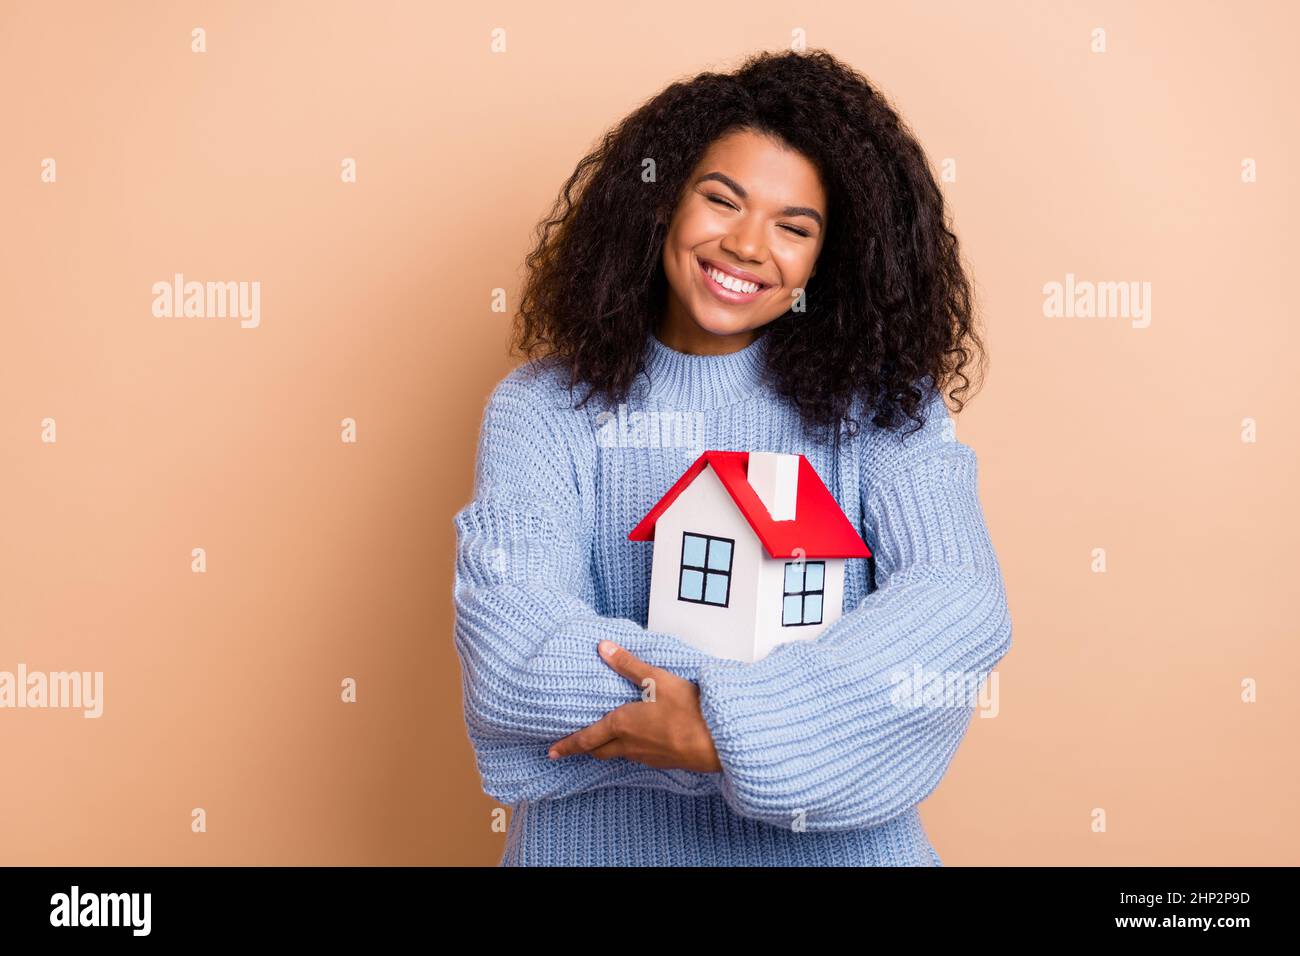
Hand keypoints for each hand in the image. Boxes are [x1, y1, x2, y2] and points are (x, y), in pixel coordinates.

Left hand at [547, 640, 722, 772]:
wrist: (716, 742)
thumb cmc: (687, 711)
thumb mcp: (656, 680)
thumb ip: (629, 665)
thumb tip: (603, 647)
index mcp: (622, 724)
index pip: (587, 738)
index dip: (568, 745)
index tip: (552, 752)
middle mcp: (629, 744)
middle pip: (599, 751)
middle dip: (583, 749)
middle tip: (569, 749)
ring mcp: (646, 756)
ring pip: (618, 755)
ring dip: (605, 750)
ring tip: (600, 743)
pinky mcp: (663, 761)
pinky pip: (637, 757)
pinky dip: (627, 751)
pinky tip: (635, 743)